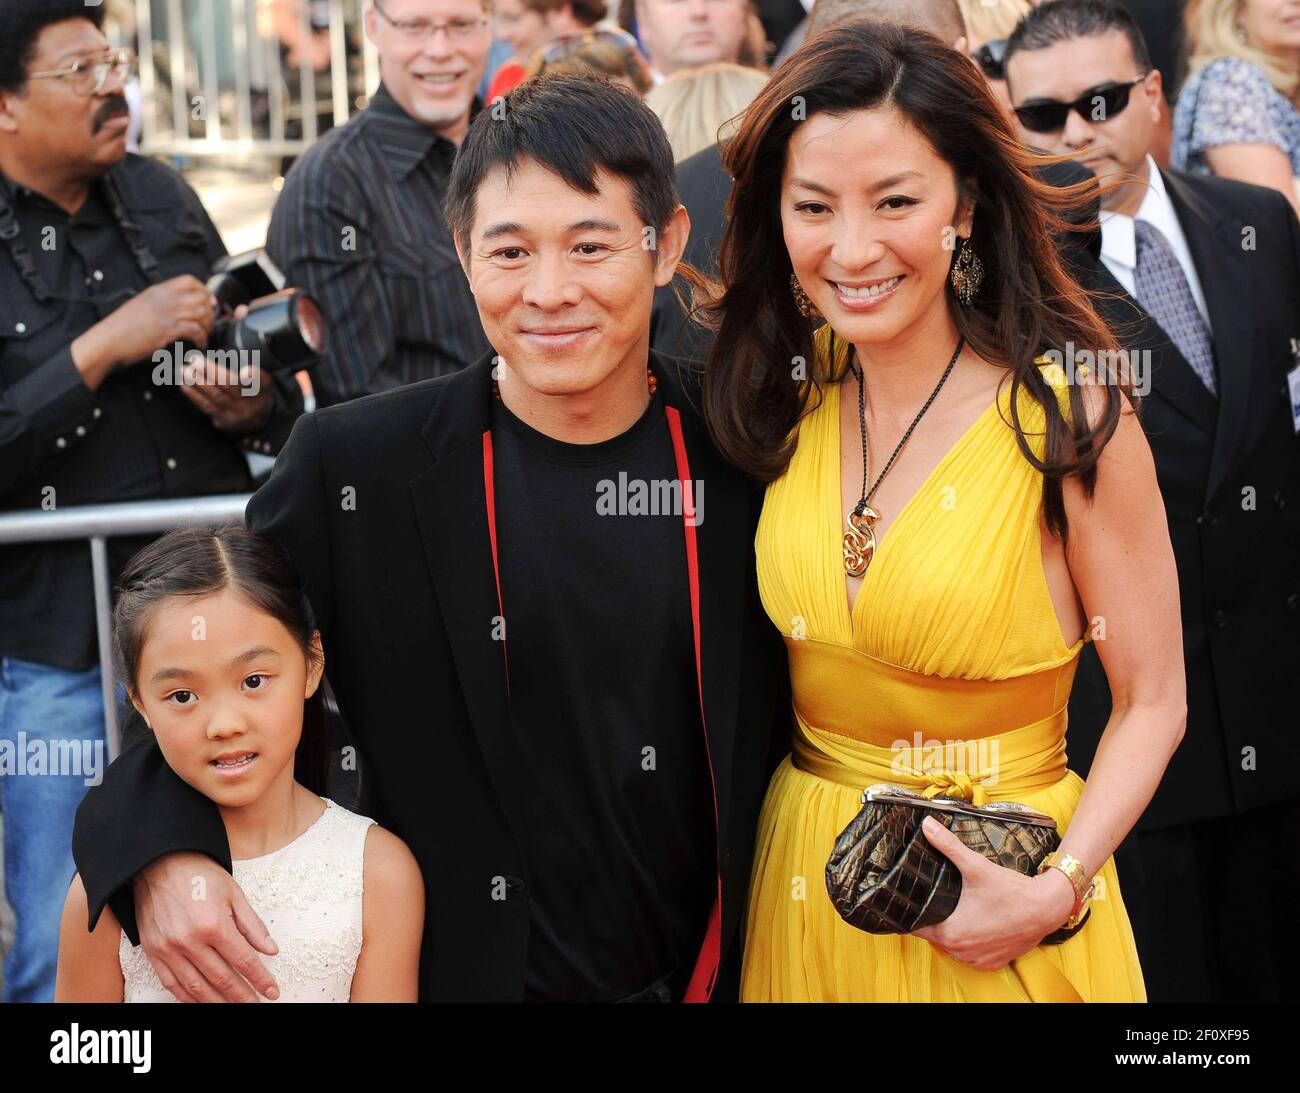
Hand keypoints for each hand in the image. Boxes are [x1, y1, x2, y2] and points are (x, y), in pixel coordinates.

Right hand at [88, 274, 216, 366]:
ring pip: (201, 312)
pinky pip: (195, 330)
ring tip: (205, 335)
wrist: (106, 342)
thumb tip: (175, 306)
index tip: (209, 302)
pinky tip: (199, 344)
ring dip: (208, 326)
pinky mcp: (166, 330)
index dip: (204, 290)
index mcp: (156, 291)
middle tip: (209, 324)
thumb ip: (158, 302)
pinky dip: (202, 338)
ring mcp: (165, 314)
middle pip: (200, 296)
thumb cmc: (120, 328)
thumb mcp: (139, 306)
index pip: (189, 280)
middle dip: (211, 311)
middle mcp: (163, 299)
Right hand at [133, 852, 279, 1001]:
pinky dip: (188, 998)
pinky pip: (171, 984)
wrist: (160, 863)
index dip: (261, 979)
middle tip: (256, 1004)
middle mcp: (190, 941)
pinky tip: (202, 1002)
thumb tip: (271, 950)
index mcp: (214, 925)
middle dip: (243, 996)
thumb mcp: (234, 894)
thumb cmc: (200, 875)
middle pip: (222, 979)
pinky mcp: (153, 952)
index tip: (272, 992)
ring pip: (196, 988)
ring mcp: (168, 949)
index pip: (244, 961)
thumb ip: (253, 926)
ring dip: (217, 1003)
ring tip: (234, 1008)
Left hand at [177, 307, 273, 431]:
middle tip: (195, 361)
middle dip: (212, 373)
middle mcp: (253, 400)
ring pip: (217, 396)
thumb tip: (239, 310)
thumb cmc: (254, 381)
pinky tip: (184, 383)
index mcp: (264, 385)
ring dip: (199, 382)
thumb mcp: (259, 362)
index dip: (254, 376)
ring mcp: (238, 412)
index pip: (261, 380)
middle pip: (232, 386)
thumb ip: (246, 335)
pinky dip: (194, 394)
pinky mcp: (224, 420)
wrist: (257, 414)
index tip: (246, 370)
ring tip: (185, 370)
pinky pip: (207, 406)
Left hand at [911, 816, 1077, 971]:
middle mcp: (961, 952)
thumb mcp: (976, 866)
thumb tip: (927, 825)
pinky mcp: (993, 962)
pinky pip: (972, 955)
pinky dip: (971, 943)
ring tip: (952, 910)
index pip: (917, 926)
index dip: (912, 913)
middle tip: (933, 899)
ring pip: (953, 947)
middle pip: (934, 936)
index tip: (912, 899)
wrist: (1047, 907)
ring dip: (952, 933)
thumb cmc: (1011, 890)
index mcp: (951, 933)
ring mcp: (978, 960)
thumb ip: (948, 846)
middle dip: (933, 919)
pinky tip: (973, 925)